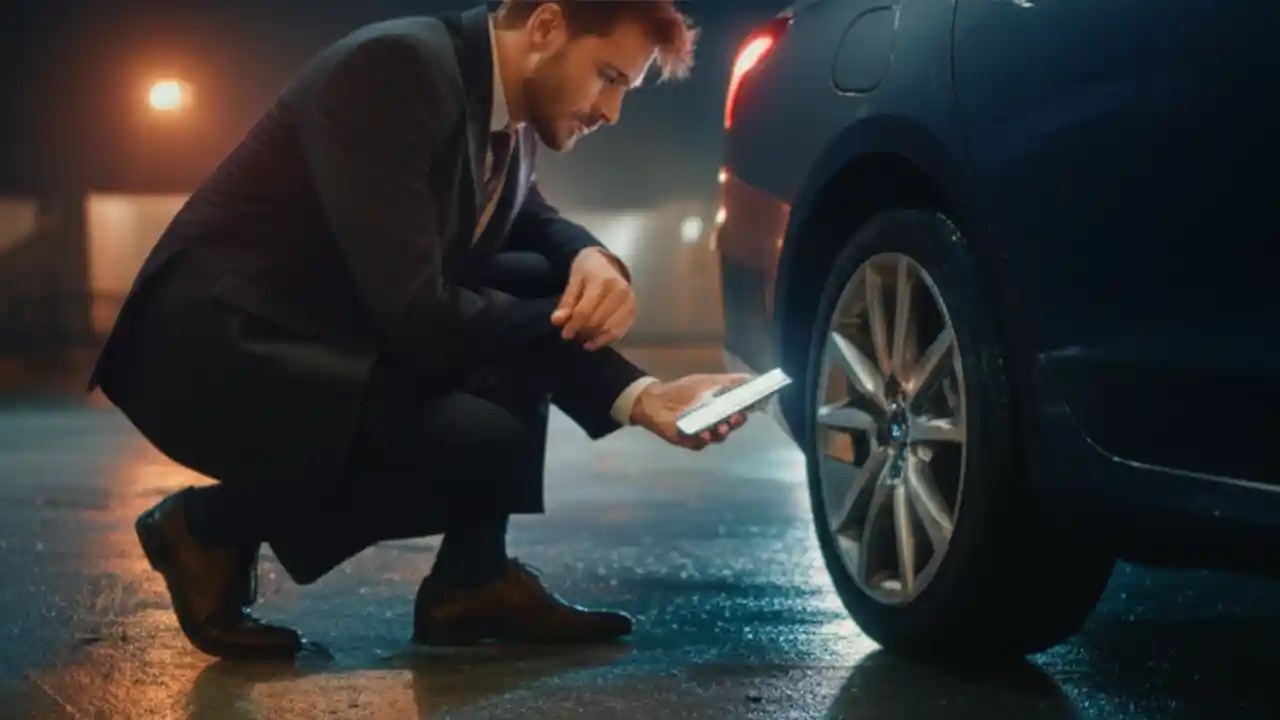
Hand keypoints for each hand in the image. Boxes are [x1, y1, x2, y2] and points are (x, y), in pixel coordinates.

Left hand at [551, 248, 636, 350]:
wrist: (606, 262)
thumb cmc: (588, 270)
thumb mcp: (574, 280)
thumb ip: (567, 301)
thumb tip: (556, 321)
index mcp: (603, 281)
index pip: (585, 311)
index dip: (573, 325)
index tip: (565, 334)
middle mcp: (620, 292)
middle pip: (597, 321)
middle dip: (582, 330)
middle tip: (571, 333)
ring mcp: (629, 302)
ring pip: (609, 330)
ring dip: (593, 336)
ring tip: (582, 336)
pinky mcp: (633, 311)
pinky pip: (619, 332)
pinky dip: (605, 340)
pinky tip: (593, 342)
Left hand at [630, 373, 751, 450]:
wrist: (656, 400)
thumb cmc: (683, 390)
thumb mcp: (706, 381)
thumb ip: (728, 381)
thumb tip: (750, 377)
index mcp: (720, 408)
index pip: (737, 413)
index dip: (743, 412)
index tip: (746, 409)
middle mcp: (713, 422)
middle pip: (730, 426)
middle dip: (734, 423)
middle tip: (733, 419)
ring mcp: (702, 432)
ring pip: (718, 437)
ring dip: (721, 432)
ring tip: (719, 427)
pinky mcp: (690, 441)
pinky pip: (700, 444)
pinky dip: (703, 440)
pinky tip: (703, 434)